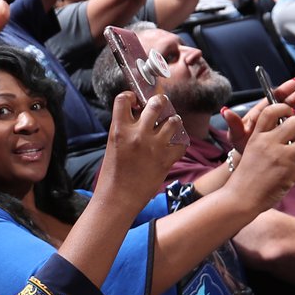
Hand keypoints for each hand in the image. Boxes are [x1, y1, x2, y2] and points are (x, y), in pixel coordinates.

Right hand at [97, 91, 187, 215]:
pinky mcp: (166, 159)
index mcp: (119, 129)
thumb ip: (124, 129)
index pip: (124, 98)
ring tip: (170, 124)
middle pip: (156, 104)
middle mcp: (137, 134)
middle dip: (159, 102)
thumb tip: (138, 115)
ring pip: (173, 120)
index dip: (131, 96)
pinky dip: (180, 142)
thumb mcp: (113, 145)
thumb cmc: (112, 174)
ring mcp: (154, 146)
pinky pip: (182, 143)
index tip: (135, 100)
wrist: (118, 198)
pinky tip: (174, 144)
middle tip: (160, 105)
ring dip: (173, 121)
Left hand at [220, 78, 294, 155]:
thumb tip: (225, 111)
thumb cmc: (241, 144)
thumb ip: (233, 122)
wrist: (249, 160)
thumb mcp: (236, 134)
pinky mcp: (289, 138)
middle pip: (287, 104)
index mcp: (262, 113)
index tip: (293, 83)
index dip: (284, 90)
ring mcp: (282, 127)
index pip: (273, 98)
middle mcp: (274, 118)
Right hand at [225, 102, 294, 213]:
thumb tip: (289, 126)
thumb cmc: (247, 176)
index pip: (272, 110)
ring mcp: (280, 158)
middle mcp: (268, 143)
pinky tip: (294, 176)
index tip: (291, 113)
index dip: (285, 107)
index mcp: (257, 136)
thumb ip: (266, 137)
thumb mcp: (251, 150)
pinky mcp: (289, 173)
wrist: (240, 198)